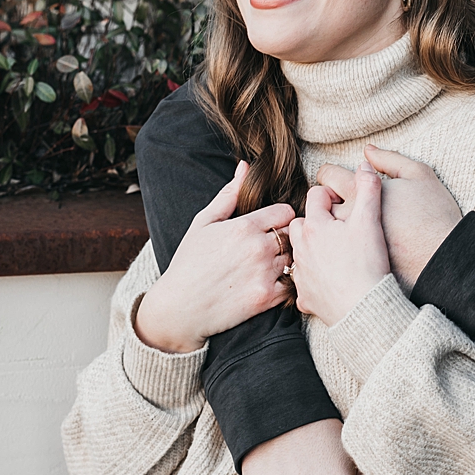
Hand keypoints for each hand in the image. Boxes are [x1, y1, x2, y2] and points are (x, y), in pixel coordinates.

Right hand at [134, 161, 294, 353]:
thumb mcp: (203, 223)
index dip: (281, 218)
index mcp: (244, 226)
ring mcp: (264, 273)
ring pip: (295, 258)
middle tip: (274, 247)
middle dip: (286, 237)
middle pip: (293, 234)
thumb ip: (228, 195)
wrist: (179, 308)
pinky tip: (273, 282)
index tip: (272, 227)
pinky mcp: (266, 298)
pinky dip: (288, 283)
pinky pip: (293, 284)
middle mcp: (258, 248)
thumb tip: (245, 167)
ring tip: (273, 265)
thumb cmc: (189, 263)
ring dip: (289, 260)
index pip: (287, 212)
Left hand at [287, 163, 390, 324]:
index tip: (344, 203)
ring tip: (333, 252)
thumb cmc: (367, 264)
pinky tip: (327, 281)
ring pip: (298, 252)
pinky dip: (312, 280)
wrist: (364, 310)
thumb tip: (365, 164)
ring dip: (311, 248)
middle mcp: (301, 249)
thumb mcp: (371, 220)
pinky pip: (302, 284)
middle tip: (337, 227)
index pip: (315, 196)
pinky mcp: (305, 297)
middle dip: (316, 221)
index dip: (331, 195)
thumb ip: (368, 188)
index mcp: (315, 226)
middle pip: (300, 224)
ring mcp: (301, 274)